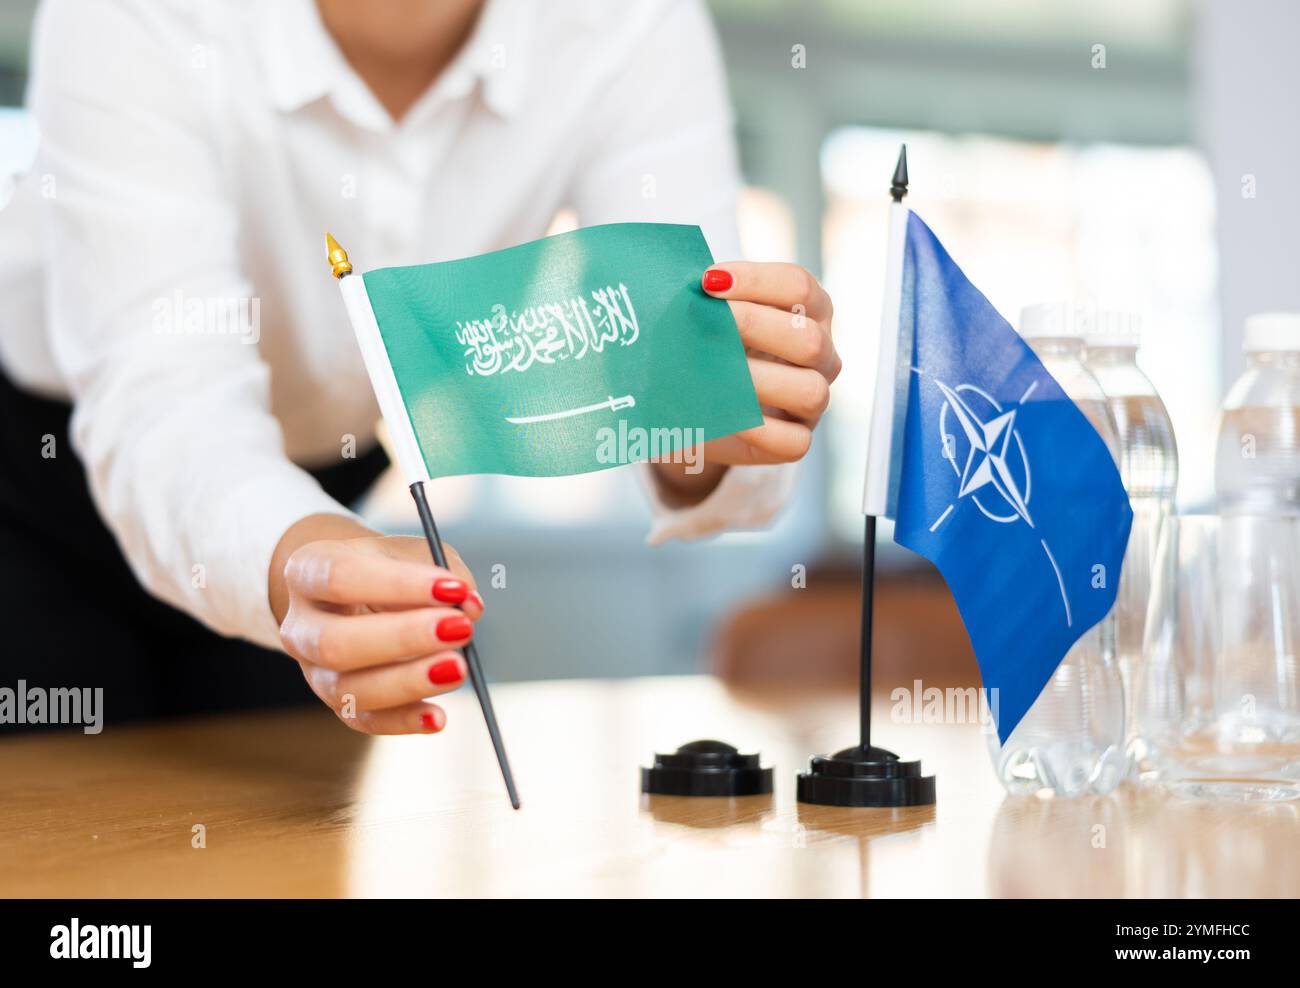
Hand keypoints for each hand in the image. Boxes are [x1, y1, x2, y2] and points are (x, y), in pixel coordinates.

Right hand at [270, 514, 482, 734]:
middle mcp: (300, 624)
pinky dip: (403, 721)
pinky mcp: (336, 702)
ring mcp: (312, 670)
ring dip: (408, 682)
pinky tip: (438, 717)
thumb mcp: (411, 552)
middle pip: (334, 641)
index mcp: (307, 570)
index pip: (341, 577)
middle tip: (459, 629)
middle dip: (402, 638)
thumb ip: (443, 571)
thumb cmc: (386, 567)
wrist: (352, 592)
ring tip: (458, 668)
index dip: (397, 584)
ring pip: (346, 689)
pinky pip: (363, 720)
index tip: (452, 588)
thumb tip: (469, 606)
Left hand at [702, 262, 839, 462]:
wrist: (698, 410)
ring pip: (811, 391)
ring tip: (711, 372)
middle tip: (705, 320)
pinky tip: (725, 415)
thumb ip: (710, 302)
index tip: (708, 282)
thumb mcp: (714, 319)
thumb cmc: (711, 351)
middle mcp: (820, 355)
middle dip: (753, 325)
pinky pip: (794, 442)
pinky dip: (759, 429)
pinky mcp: (797, 440)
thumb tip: (684, 289)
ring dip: (757, 380)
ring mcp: (813, 401)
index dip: (756, 280)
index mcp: (809, 311)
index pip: (798, 286)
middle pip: (808, 338)